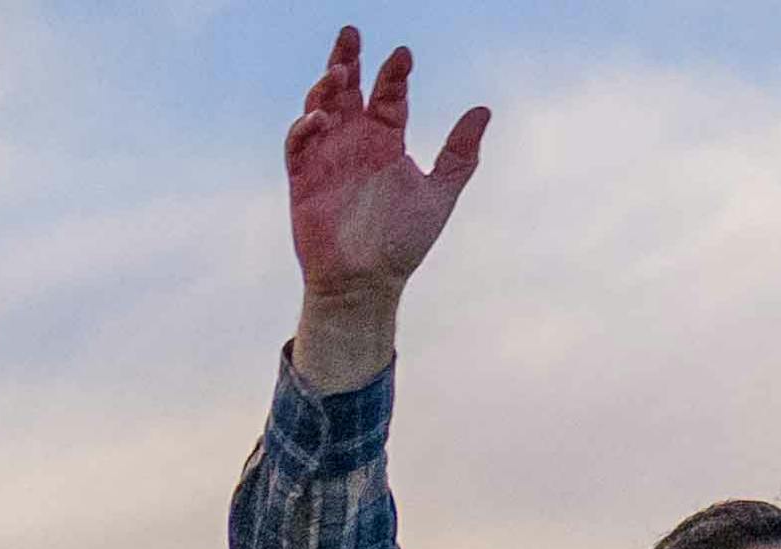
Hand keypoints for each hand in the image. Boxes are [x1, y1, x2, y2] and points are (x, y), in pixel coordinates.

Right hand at [285, 30, 486, 348]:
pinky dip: (304, 126)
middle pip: (347, 91)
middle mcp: (355, 144)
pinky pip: (298, 144)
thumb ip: (458, 154)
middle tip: (350, 34)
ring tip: (336, 72)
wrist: (366, 283)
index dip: (395, 74)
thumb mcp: (439, 194)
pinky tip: (319, 117)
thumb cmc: (402, 244)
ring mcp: (327, 159)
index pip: (388, 96)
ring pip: (320, 109)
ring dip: (324, 90)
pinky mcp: (302, 179)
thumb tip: (482, 111)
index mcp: (386, 142)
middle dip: (347, 60)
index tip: (404, 57)